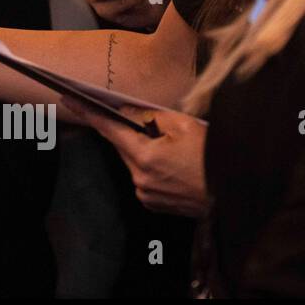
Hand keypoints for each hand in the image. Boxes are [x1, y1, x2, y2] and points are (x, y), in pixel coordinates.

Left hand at [64, 97, 208, 217]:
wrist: (238, 194)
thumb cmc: (215, 157)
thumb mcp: (185, 125)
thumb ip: (150, 116)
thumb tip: (126, 112)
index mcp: (145, 157)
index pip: (107, 128)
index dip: (86, 112)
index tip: (67, 99)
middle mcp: (140, 179)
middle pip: (122, 146)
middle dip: (127, 131)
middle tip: (140, 119)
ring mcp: (147, 195)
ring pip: (134, 161)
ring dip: (143, 149)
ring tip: (170, 145)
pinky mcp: (155, 204)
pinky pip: (144, 177)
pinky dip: (151, 166)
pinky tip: (173, 162)